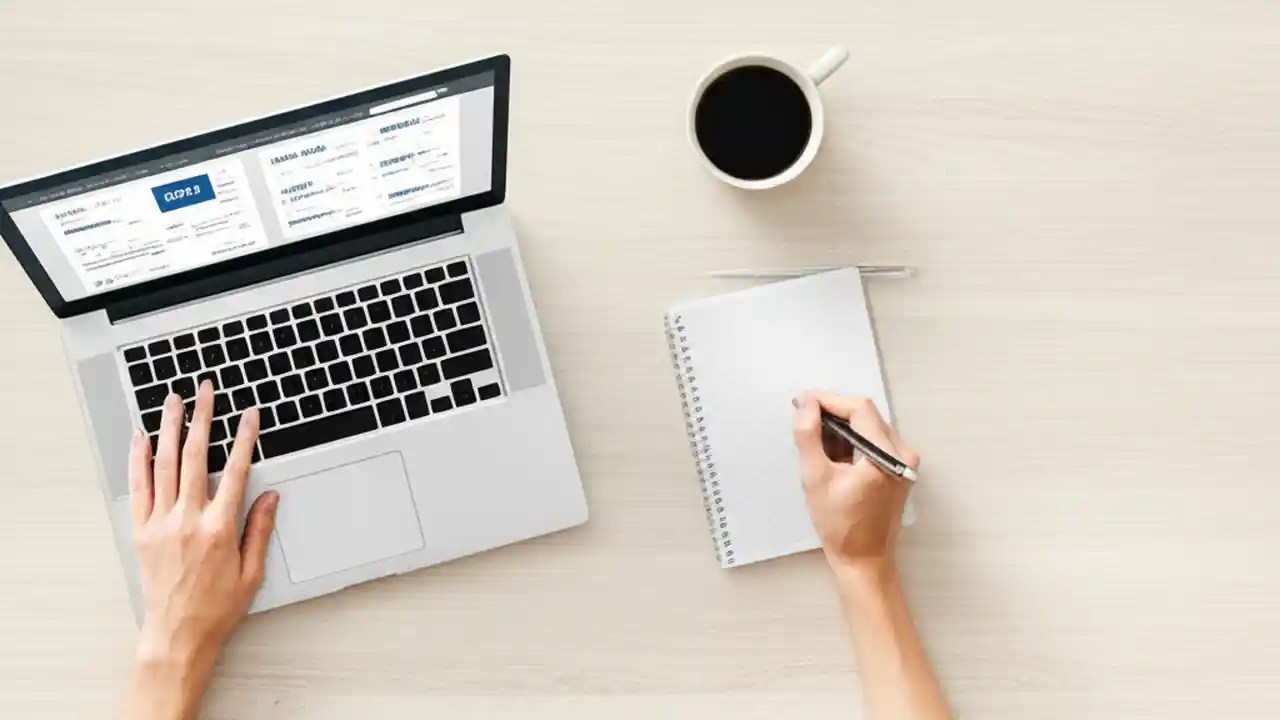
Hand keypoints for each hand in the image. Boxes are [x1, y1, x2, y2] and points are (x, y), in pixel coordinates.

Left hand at [124, 381, 276, 718]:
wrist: (176, 635)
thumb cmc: (216, 609)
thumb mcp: (252, 571)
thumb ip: (259, 529)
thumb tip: (270, 496)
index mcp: (218, 529)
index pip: (236, 471)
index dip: (244, 438)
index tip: (249, 415)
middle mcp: (187, 520)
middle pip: (195, 457)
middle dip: (202, 418)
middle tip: (206, 391)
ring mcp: (160, 524)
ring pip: (164, 464)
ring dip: (170, 428)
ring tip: (174, 401)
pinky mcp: (141, 532)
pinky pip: (138, 487)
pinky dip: (138, 459)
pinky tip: (141, 437)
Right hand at [792, 391, 918, 572]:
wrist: (864, 560)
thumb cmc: (839, 525)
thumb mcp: (815, 478)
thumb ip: (808, 436)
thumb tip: (805, 403)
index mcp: (887, 456)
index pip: (860, 409)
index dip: (829, 399)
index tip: (803, 400)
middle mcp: (903, 454)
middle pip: (866, 415)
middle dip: (834, 411)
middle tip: (803, 415)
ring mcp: (903, 462)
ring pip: (869, 427)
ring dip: (841, 426)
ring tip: (813, 435)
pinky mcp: (898, 469)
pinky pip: (873, 442)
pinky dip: (851, 440)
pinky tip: (830, 451)